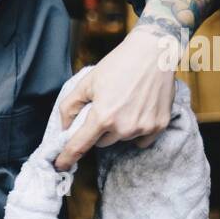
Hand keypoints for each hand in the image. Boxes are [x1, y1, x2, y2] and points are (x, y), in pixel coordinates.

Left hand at [54, 24, 178, 170]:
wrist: (154, 52)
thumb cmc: (118, 65)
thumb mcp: (86, 83)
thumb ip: (69, 107)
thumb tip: (65, 128)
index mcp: (102, 117)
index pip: (79, 146)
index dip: (66, 157)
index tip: (60, 166)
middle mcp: (123, 127)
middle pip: (101, 142)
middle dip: (99, 130)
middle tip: (106, 108)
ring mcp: (143, 128)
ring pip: (121, 139)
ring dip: (119, 128)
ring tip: (125, 103)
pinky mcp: (159, 126)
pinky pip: (141, 139)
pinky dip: (137, 130)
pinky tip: (138, 110)